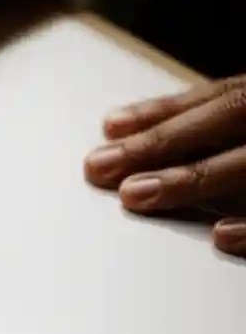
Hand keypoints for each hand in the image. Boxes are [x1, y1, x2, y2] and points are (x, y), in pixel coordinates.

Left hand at [85, 75, 245, 257]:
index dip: (165, 111)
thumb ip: (207, 124)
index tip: (109, 127)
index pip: (221, 97)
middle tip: (101, 167)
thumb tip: (117, 127)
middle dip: (163, 141)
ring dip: (194, 178)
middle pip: (231, 118)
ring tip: (136, 194)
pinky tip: (219, 235)